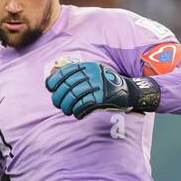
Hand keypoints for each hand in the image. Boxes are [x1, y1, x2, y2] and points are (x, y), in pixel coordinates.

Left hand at [45, 61, 159, 118]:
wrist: (130, 92)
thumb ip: (77, 76)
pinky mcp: (101, 97)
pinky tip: (77, 114)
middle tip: (58, 104)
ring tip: (67, 111)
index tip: (50, 89)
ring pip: (73, 97)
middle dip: (59, 97)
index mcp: (88, 66)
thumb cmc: (107, 85)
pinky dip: (77, 112)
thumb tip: (53, 82)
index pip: (65, 73)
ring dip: (67, 107)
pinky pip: (83, 105)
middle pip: (67, 87)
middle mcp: (91, 74)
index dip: (54, 81)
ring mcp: (97, 85)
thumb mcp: (93, 74)